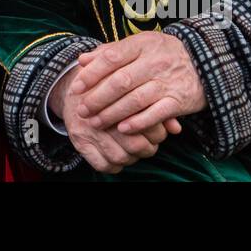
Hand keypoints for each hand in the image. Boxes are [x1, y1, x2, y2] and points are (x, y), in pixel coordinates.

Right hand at [53, 66, 180, 173]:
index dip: (156, 131)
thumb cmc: (108, 85)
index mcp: (113, 97)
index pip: (143, 122)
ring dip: (133, 157)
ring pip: (120, 157)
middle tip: (151, 142)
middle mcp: (100, 115)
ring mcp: (88, 130)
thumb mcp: (129, 86)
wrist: (73, 86)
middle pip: (134, 143)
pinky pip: (102, 165)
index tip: (159, 130)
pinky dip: (114, 166)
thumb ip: (153, 105)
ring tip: (136, 149)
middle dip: (148, 147)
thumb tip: (176, 128)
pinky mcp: (79, 143)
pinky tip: (119, 156)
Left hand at [70, 31, 204, 134]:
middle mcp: (155, 61)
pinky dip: (138, 122)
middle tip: (82, 110)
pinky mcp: (179, 100)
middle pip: (121, 81)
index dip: (91, 74)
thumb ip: (111, 51)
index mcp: (143, 44)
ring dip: (112, 113)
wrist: (205, 63)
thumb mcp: (140, 44)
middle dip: (97, 98)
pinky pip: (156, 114)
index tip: (76, 87)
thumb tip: (82, 60)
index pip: (112, 58)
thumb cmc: (163, 54)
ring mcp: (167, 81)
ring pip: (135, 100)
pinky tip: (122, 129)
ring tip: (96, 122)